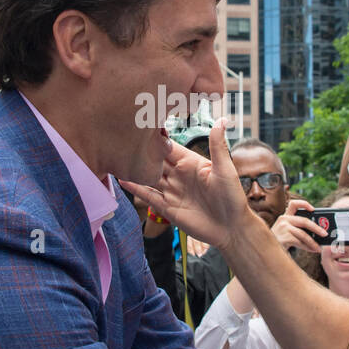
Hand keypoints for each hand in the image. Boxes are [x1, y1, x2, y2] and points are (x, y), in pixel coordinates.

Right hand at [120, 121, 256, 252]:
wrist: (231, 229)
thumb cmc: (232, 197)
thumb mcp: (225, 170)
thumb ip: (218, 146)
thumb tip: (223, 119)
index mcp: (190, 162)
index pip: (168, 146)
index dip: (155, 137)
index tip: (139, 124)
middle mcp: (178, 174)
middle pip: (154, 160)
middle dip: (139, 151)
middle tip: (120, 138)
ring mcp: (171, 191)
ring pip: (148, 177)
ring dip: (134, 169)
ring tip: (115, 157)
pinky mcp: (167, 208)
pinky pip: (148, 196)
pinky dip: (135, 188)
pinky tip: (121, 179)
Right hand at [270, 199, 323, 253]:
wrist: (267, 252)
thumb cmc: (280, 243)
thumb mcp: (288, 233)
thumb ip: (299, 229)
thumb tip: (318, 233)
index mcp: (285, 217)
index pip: (293, 204)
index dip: (304, 204)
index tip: (313, 209)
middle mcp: (283, 219)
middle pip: (304, 221)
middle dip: (317, 228)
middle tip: (325, 234)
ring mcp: (282, 228)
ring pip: (303, 234)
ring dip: (313, 242)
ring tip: (318, 248)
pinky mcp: (283, 237)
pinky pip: (300, 242)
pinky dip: (308, 247)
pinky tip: (312, 250)